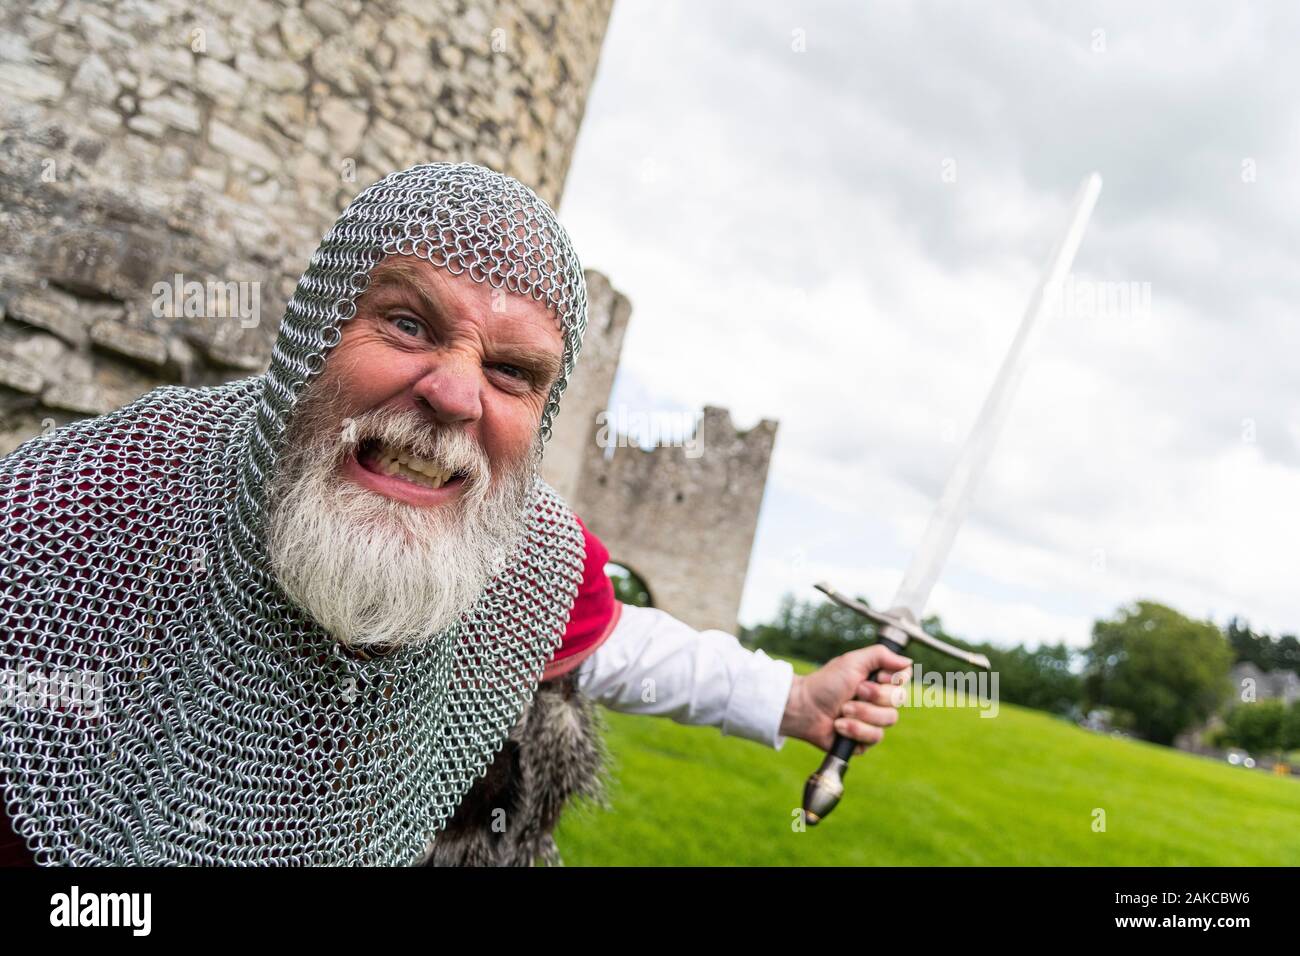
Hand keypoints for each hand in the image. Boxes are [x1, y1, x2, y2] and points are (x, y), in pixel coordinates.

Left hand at [779, 645, 912, 754]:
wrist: (804, 707)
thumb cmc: (825, 683)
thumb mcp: (853, 662)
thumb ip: (881, 655)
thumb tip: (908, 661)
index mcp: (877, 680)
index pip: (903, 679)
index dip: (892, 680)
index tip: (876, 677)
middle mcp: (878, 700)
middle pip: (898, 700)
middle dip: (873, 696)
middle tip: (854, 692)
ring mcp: (873, 721)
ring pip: (888, 720)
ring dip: (862, 713)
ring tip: (842, 710)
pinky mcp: (865, 740)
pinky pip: (874, 737)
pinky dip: (854, 729)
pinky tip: (840, 725)